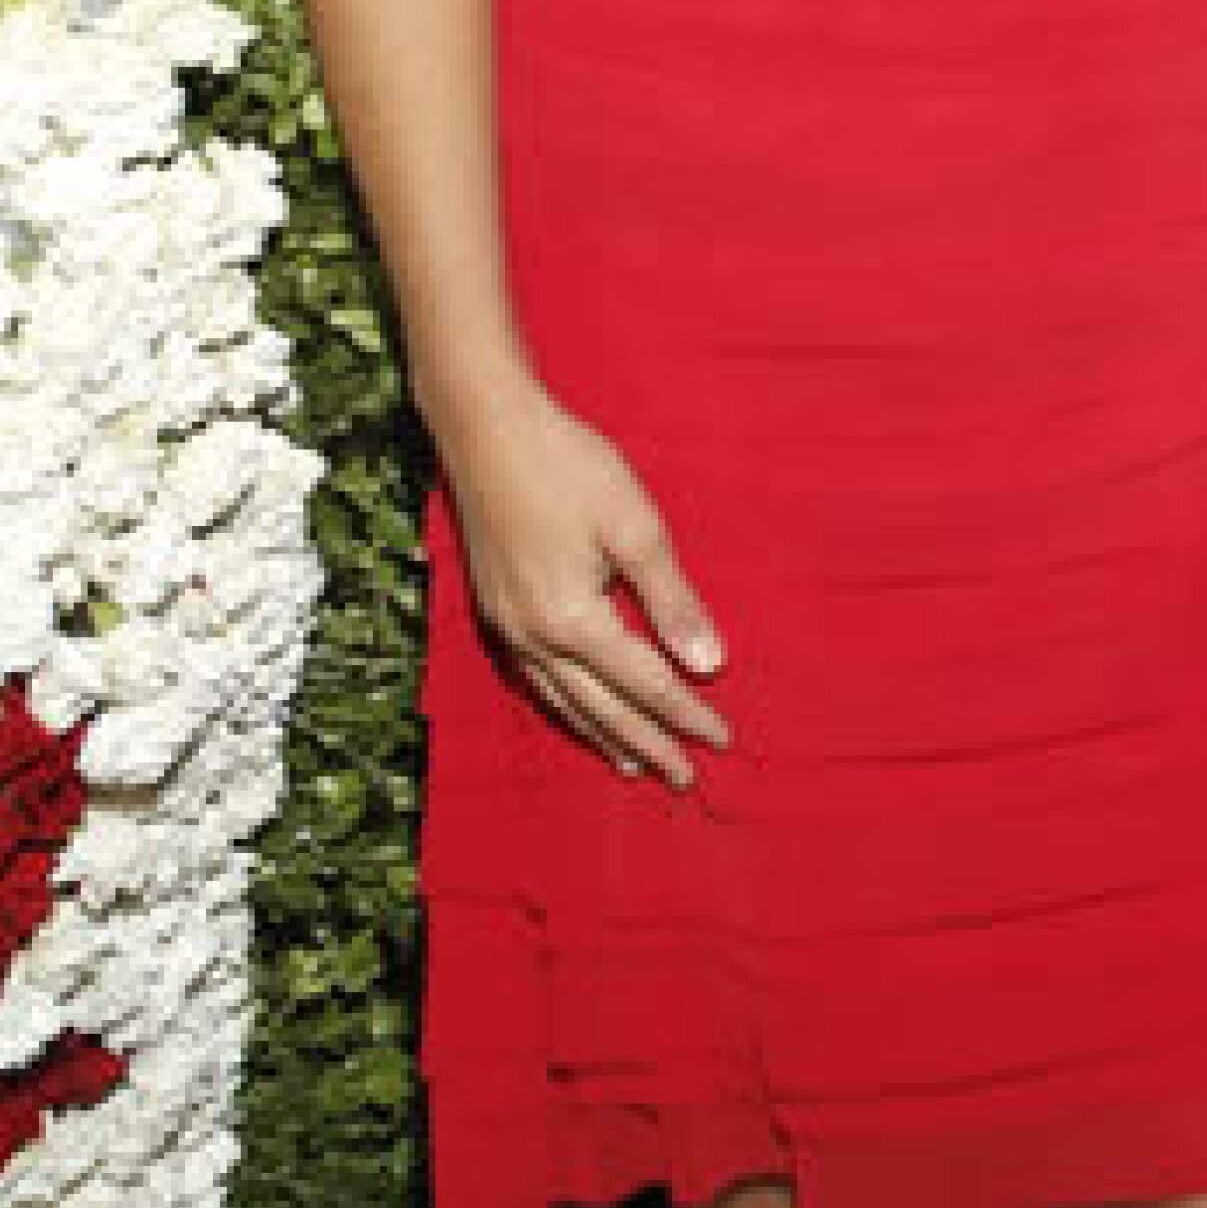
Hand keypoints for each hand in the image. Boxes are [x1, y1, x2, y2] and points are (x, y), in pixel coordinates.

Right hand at [439, 375, 729, 785]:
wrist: (484, 428)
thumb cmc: (568, 467)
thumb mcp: (635, 527)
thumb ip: (672, 601)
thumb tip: (708, 664)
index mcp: (571, 620)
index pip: (644, 683)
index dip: (686, 714)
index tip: (722, 740)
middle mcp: (532, 637)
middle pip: (601, 707)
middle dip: (648, 743)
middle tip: (684, 778)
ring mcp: (506, 627)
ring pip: (562, 701)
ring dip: (602, 735)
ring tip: (634, 764)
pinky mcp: (493, 611)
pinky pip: (533, 680)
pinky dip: (564, 706)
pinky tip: (576, 712)